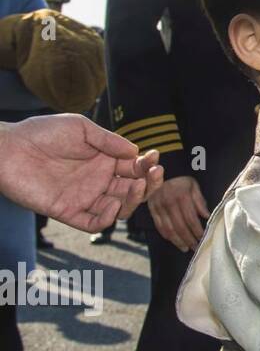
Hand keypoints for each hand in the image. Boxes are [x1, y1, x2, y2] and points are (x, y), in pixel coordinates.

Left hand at [0, 115, 162, 231]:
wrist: (7, 149)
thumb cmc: (41, 133)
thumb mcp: (80, 127)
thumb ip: (108, 140)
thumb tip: (135, 152)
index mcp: (103, 161)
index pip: (134, 168)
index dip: (148, 165)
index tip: (154, 158)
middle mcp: (97, 181)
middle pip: (133, 190)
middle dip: (148, 184)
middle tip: (154, 174)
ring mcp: (84, 197)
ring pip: (119, 208)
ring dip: (133, 201)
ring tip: (136, 187)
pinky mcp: (68, 211)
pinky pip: (94, 223)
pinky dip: (108, 218)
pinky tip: (113, 204)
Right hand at [147, 175, 209, 251]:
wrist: (159, 172)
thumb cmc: (180, 180)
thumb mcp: (193, 185)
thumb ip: (200, 201)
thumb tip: (206, 216)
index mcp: (182, 197)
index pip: (191, 219)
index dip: (197, 231)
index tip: (203, 238)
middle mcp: (169, 203)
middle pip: (180, 227)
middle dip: (189, 239)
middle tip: (196, 247)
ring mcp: (158, 207)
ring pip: (169, 229)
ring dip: (178, 241)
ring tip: (186, 248)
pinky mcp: (151, 210)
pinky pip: (159, 226)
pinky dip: (167, 236)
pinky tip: (174, 240)